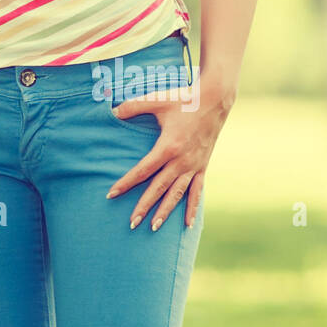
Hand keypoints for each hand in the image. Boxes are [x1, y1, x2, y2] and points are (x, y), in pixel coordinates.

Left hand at [104, 67, 235, 230]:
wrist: (215, 100)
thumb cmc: (183, 99)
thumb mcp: (156, 100)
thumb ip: (132, 106)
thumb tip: (111, 110)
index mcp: (168, 147)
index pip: (143, 170)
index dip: (126, 182)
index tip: (111, 194)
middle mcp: (181, 161)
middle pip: (158, 188)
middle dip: (144, 206)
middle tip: (132, 223)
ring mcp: (194, 166)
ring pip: (177, 194)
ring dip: (165, 212)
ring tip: (153, 227)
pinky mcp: (203, 166)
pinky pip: (197, 192)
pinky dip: (192, 208)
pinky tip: (188, 225)